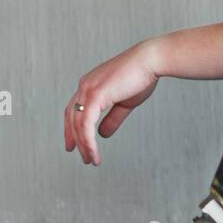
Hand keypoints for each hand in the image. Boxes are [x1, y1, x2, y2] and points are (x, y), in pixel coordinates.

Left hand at [64, 41, 160, 164]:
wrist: (150, 62)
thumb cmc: (141, 77)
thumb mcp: (124, 103)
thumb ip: (112, 118)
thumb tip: (102, 134)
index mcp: (90, 85)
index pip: (73, 110)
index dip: (72, 129)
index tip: (73, 145)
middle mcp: (84, 86)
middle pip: (72, 118)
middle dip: (76, 140)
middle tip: (84, 157)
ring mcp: (87, 90)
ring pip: (78, 124)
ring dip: (84, 145)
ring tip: (91, 159)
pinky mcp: (94, 95)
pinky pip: (85, 124)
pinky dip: (88, 141)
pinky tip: (93, 152)